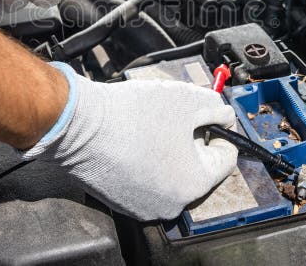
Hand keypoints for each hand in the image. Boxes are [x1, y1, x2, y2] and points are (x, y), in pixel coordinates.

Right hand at [22, 63, 238, 220]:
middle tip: (173, 117)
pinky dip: (144, 161)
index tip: (205, 115)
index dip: (218, 129)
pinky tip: (132, 140)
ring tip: (150, 127)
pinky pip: (146, 180)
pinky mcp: (122, 202)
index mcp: (195, 183)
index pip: (227, 156)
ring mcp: (145, 206)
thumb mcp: (188, 99)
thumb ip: (217, 107)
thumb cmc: (132, 114)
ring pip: (171, 173)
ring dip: (167, 150)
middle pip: (197, 167)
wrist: (78, 125)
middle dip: (191, 141)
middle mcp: (173, 204)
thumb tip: (224, 115)